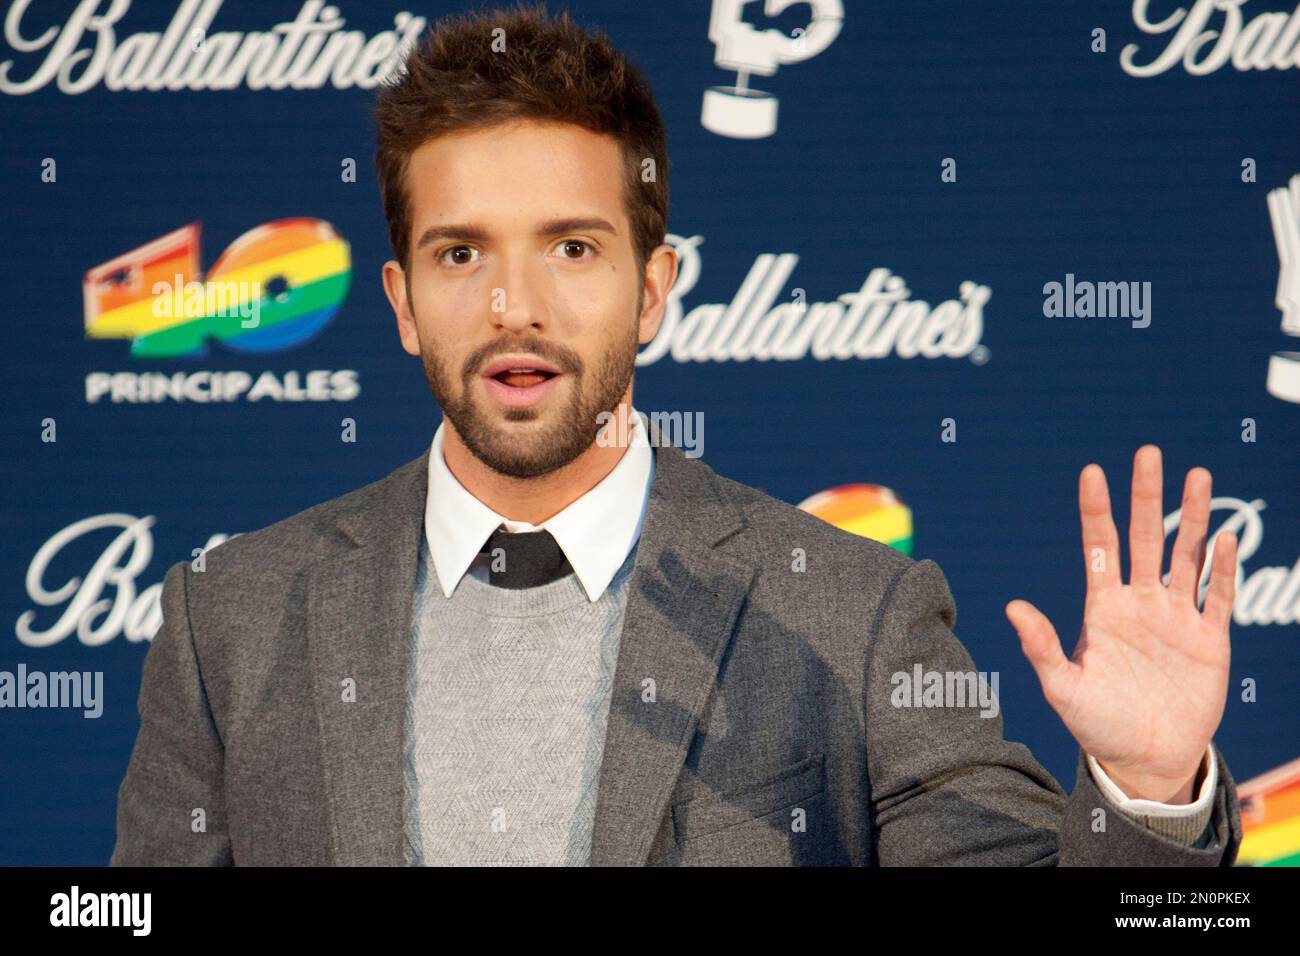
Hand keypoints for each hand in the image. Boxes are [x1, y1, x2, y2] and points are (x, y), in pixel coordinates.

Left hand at [1005, 445, 1236, 802]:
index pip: (1099, 546)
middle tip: (1149, 452)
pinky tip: (1227, 537)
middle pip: (1143, 536)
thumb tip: (1012, 606)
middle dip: (1147, 495)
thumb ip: (1042, 646)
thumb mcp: (1063, 687)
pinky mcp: (1209, 640)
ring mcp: (1176, 618)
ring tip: (1198, 474)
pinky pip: (1216, 596)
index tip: (1092, 471)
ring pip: (1186, 555)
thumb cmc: (1097, 723)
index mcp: (1103, 607)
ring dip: (1192, 517)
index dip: (1096, 509)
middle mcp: (1140, 602)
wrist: (1144, 758)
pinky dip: (1223, 567)